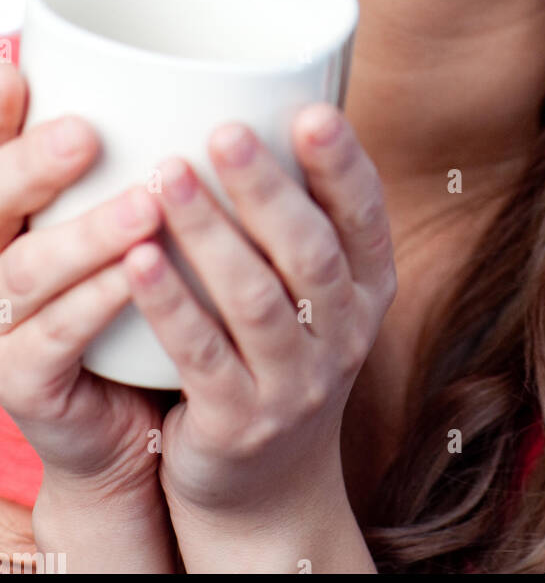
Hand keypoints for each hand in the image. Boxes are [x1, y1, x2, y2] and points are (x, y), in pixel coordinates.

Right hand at [0, 60, 171, 496]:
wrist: (139, 417)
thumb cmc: (144, 297)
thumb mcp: (139, 217)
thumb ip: (142, 155)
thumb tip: (180, 74)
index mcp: (12, 210)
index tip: (19, 68)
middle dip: (30, 164)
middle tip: (86, 134)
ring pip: (24, 271)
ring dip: (85, 235)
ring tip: (145, 205)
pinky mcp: (23, 381)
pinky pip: (53, 339)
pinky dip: (96, 303)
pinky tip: (136, 275)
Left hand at [122, 102, 395, 567]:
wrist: (264, 484)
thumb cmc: (276, 353)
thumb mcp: (311, 293)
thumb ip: (297, 217)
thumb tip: (263, 98)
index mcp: (368, 288)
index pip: (367, 217)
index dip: (343, 165)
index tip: (311, 112)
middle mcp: (343, 334)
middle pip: (310, 253)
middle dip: (268, 189)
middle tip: (225, 132)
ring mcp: (296, 384)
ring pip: (256, 299)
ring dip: (211, 234)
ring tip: (168, 177)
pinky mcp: (239, 423)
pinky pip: (202, 355)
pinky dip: (171, 304)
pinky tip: (139, 259)